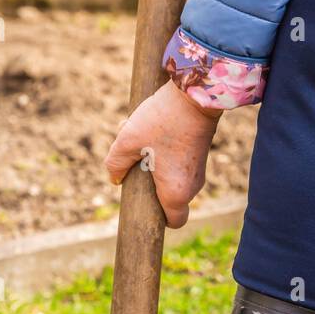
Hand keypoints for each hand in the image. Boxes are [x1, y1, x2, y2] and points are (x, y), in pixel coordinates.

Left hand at [106, 80, 220, 227]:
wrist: (197, 91)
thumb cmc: (162, 119)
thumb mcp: (128, 140)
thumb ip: (116, 163)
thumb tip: (114, 179)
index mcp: (176, 192)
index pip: (173, 222)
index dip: (158, 218)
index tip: (144, 202)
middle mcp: (192, 186)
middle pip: (169, 199)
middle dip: (149, 184)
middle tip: (136, 161)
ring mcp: (198, 170)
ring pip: (172, 178)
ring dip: (154, 164)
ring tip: (142, 138)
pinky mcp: (200, 154)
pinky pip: (178, 164)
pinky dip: (165, 154)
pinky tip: (154, 130)